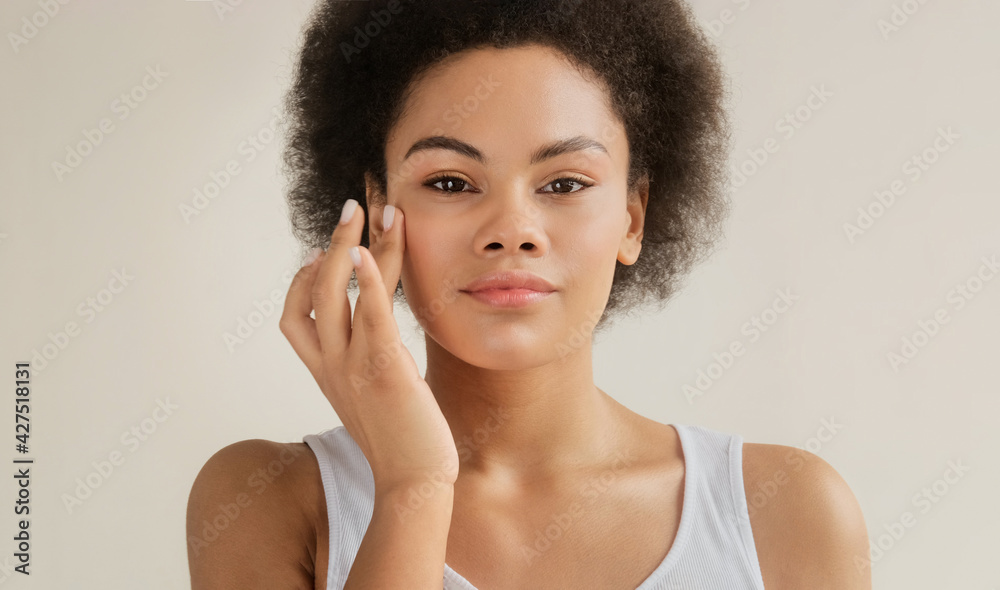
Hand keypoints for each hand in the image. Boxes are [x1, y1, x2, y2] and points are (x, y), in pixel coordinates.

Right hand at [280, 198, 458, 490]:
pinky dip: (367, 280)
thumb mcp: (376, 400)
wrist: (414, 483)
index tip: (321, 252)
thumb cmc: (404, 443)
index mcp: (326, 375)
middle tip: (352, 208)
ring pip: (338, 294)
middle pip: (314, 292)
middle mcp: (331, 367)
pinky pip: (368, 316)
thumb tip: (384, 347)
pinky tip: (373, 251)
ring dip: (353, 245)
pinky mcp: (384, 370)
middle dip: (332, 244)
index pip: (294, 319)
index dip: (302, 281)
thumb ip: (371, 368)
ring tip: (373, 210)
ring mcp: (354, 367)